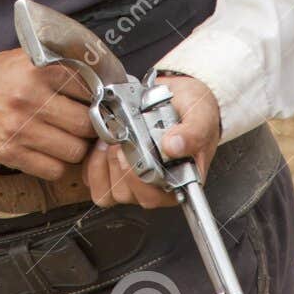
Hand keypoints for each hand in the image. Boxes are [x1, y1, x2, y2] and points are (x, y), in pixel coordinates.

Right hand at [0, 49, 96, 182]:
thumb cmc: (5, 78)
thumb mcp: (34, 60)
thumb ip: (67, 68)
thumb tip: (106, 87)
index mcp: (38, 71)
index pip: (89, 90)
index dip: (98, 99)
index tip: (97, 103)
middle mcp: (28, 99)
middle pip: (85, 125)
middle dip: (91, 126)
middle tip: (85, 123)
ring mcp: (19, 129)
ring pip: (74, 151)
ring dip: (76, 147)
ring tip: (67, 137)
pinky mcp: (11, 153)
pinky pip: (54, 170)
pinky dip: (58, 164)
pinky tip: (50, 150)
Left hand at [80, 75, 222, 208]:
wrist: (176, 95)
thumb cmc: (193, 111)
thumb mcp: (200, 115)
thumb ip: (193, 132)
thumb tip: (174, 147)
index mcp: (179, 181)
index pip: (155, 197)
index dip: (139, 180)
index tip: (134, 154)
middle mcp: (155, 186)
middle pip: (127, 195)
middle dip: (119, 166)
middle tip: (123, 141)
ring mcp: (132, 181)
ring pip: (108, 191)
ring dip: (104, 163)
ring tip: (113, 139)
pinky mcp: (112, 171)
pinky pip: (93, 180)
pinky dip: (92, 162)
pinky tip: (102, 142)